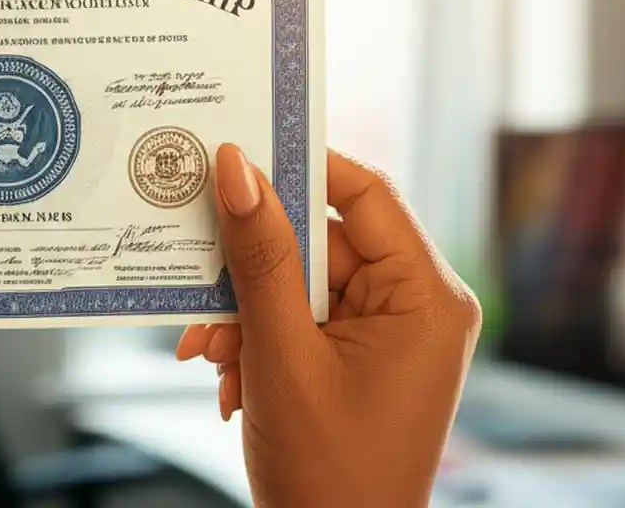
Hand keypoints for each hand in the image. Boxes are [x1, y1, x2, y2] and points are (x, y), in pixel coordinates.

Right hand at [176, 145, 480, 507]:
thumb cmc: (327, 470)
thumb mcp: (282, 354)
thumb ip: (260, 257)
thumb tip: (237, 169)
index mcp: (425, 297)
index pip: (366, 193)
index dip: (301, 168)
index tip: (236, 154)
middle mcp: (416, 307)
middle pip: (321, 241)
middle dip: (252, 269)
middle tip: (199, 281)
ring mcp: (388, 335)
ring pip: (300, 283)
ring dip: (244, 313)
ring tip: (209, 351)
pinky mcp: (359, 358)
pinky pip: (300, 319)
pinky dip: (256, 339)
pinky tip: (226, 375)